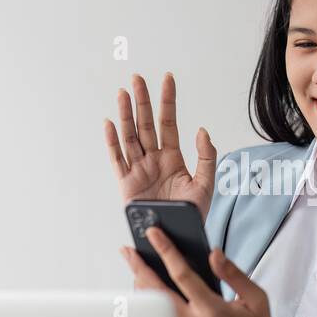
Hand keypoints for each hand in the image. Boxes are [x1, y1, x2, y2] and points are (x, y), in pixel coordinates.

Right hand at [104, 72, 217, 220]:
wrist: (176, 238)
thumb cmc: (191, 215)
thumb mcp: (206, 185)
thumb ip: (206, 157)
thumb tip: (201, 130)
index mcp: (172, 157)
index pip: (169, 122)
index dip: (168, 101)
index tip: (167, 78)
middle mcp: (153, 159)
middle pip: (146, 124)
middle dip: (142, 101)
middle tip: (137, 78)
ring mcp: (138, 169)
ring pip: (130, 136)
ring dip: (126, 114)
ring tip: (123, 93)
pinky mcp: (126, 183)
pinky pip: (117, 159)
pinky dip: (112, 141)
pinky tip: (110, 123)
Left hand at [119, 227, 298, 316]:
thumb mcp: (255, 297)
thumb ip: (233, 273)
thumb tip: (213, 253)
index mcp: (214, 311)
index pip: (182, 275)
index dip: (166, 251)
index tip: (153, 234)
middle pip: (156, 293)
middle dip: (139, 268)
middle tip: (129, 250)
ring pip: (153, 310)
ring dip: (142, 288)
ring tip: (136, 268)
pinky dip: (151, 307)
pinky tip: (148, 293)